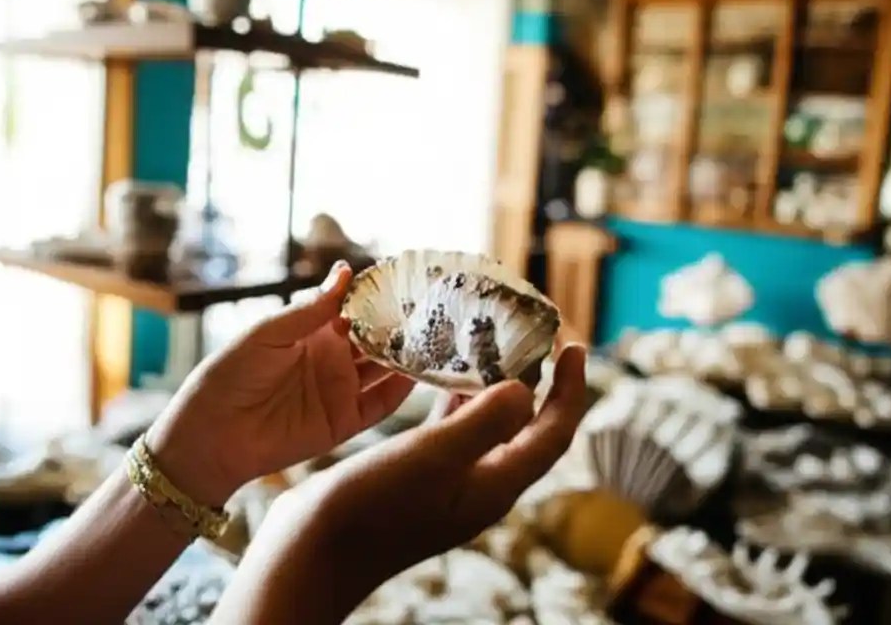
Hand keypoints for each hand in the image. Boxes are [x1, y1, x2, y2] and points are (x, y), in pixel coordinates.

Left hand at [145, 261, 414, 505]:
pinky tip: (421, 372)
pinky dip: (402, 391)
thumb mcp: (269, 333)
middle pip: (377, 338)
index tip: (409, 280)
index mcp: (311, 331)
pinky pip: (380, 405)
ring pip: (385, 369)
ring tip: (439, 336)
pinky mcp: (343, 422)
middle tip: (436, 307)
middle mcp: (331, 358)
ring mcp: (339, 390)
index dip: (379, 296)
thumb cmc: (229, 375)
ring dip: (408, 355)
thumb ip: (311, 309)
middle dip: (402, 324)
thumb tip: (345, 271)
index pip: (355, 308)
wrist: (212, 435)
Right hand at [211, 345, 586, 623]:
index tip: (575, 347)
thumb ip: (485, 421)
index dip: (571, 392)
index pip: (552, 435)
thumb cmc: (374, 506)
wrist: (314, 550)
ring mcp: (447, 485)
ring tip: (492, 346)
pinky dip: (455, 403)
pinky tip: (440, 378)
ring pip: (486, 430)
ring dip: (495, 390)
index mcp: (494, 485)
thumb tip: (527, 390)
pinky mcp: (416, 478)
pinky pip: (450, 433)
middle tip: (534, 339)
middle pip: (526, 432)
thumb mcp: (434, 456)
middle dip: (539, 386)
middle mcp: (478, 486)